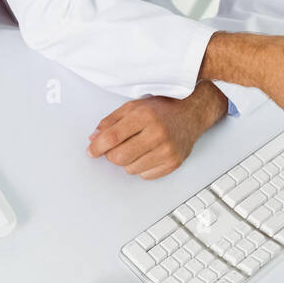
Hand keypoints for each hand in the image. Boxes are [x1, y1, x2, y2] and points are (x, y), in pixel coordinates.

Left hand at [87, 82, 228, 178]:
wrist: (192, 113)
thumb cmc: (162, 108)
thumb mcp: (133, 107)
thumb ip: (111, 122)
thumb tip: (94, 139)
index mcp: (144, 116)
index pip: (112, 137)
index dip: (97, 147)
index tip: (91, 151)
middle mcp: (157, 133)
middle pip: (119, 157)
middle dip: (111, 155)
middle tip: (115, 148)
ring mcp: (167, 150)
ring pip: (131, 169)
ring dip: (128, 161)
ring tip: (137, 147)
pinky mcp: (174, 162)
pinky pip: (145, 175)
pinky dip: (142, 167)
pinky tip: (148, 153)